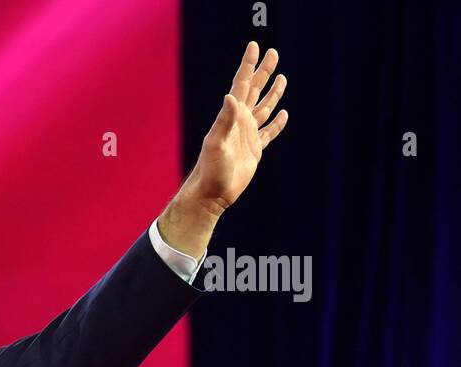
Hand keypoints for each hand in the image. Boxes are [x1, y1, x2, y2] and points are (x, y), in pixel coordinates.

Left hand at [158, 41, 289, 258]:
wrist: (212, 194)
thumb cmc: (211, 170)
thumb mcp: (216, 144)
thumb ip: (225, 121)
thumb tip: (231, 96)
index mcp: (232, 116)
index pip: (242, 84)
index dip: (248, 65)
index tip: (254, 46)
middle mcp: (240, 122)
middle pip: (255, 90)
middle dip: (264, 71)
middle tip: (274, 53)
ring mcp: (248, 135)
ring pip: (264, 108)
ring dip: (273, 93)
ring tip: (282, 78)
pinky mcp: (254, 150)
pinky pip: (268, 132)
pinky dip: (276, 123)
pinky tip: (283, 114)